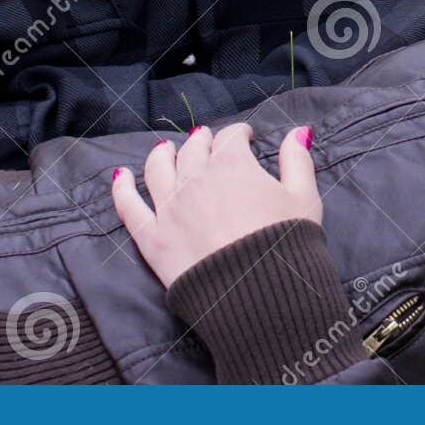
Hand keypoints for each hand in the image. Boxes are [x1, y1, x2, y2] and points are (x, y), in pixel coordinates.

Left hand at [112, 123, 318, 288]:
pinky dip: (122, 189)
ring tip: (165, 149)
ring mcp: (170, 208)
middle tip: (208, 141)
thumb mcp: (303, 198)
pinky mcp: (152, 238)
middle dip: (203, 141)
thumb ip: (297, 160)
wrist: (259, 293)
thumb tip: (298, 132)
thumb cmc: (286, 243)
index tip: (245, 138)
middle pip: (194, 149)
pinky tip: (120, 177)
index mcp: (233, 164)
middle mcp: (195, 179)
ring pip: (158, 169)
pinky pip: (129, 208)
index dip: (239, 134)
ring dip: (162, 155)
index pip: (231, 137)